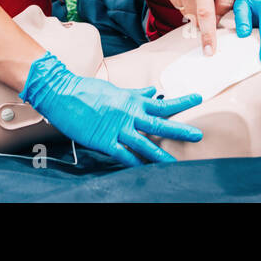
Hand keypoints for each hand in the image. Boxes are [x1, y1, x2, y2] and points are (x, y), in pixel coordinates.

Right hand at [19, 52, 202, 166]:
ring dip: (160, 153)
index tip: (198, 98)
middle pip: (159, 123)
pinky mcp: (103, 140)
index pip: (161, 102)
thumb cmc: (87, 90)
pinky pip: (123, 155)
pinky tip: (145, 170)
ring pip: (144, 143)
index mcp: (131, 100)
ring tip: (175, 162)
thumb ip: (136, 94)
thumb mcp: (116, 90)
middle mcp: (128, 113)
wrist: (62, 92)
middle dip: (179, 130)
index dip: (181, 101)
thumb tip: (154, 91)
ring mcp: (116, 127)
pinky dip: (135, 163)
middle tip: (198, 134)